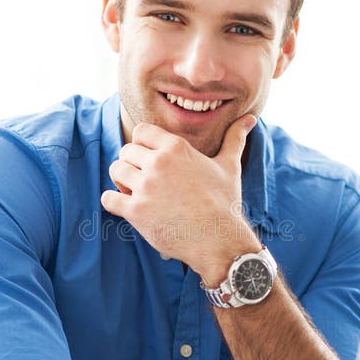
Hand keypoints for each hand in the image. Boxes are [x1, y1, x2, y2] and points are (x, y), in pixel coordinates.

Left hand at [100, 114, 258, 280]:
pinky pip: (108, 198)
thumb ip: (235, 138)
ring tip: (136, 192)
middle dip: (132, 165)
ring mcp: (146, 187)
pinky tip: (127, 206)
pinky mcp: (136, 211)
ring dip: (122, 181)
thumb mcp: (230, 166)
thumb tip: (250, 119)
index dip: (142, 145)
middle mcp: (158, 163)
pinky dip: (113, 201)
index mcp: (176, 147)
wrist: (220, 240)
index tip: (150, 159)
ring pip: (115, 170)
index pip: (141, 132)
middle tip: (145, 180)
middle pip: (126, 151)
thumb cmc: (225, 202)